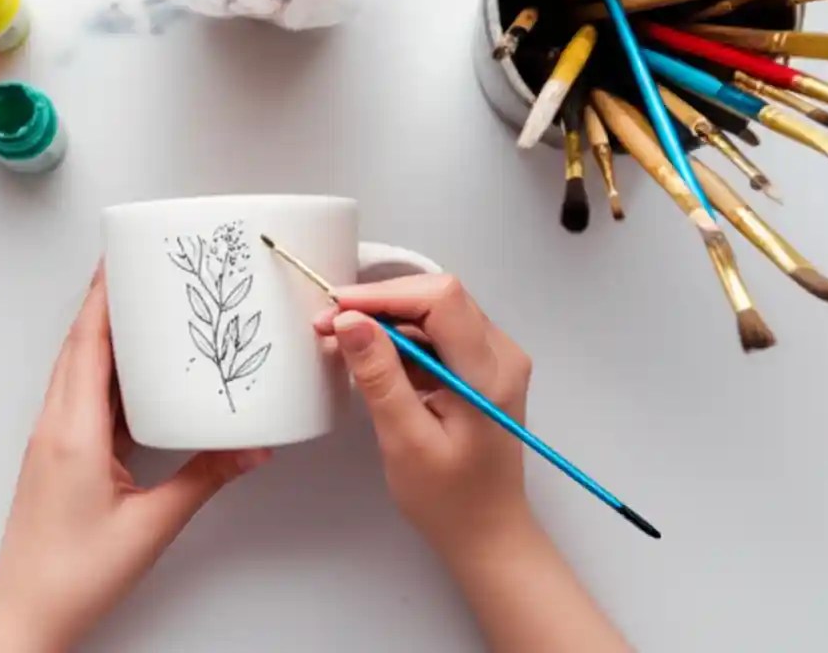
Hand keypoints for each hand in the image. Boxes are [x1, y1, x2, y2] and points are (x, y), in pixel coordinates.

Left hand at [0, 270, 270, 652]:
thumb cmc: (72, 576)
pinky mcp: (58, 459)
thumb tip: (248, 448)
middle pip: (78, 348)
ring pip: (76, 372)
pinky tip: (133, 379)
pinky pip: (81, 399)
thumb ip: (205, 478)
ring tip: (140, 313)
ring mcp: (52, 443)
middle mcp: (55, 429)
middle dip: (104, 304)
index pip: (86, 345)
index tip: (117, 259)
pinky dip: (105, 375)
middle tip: (135, 272)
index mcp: (73, 434)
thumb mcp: (152, 524)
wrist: (26, 615)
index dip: (101, 297)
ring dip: (103, 337)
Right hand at [314, 274, 534, 556]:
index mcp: (489, 373)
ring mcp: (493, 359)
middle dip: (379, 304)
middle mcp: (500, 354)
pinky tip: (366, 357)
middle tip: (327, 324)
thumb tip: (349, 321)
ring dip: (385, 321)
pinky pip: (436, 335)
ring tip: (337, 340)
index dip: (385, 295)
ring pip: (434, 313)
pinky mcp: (478, 368)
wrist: (486, 532)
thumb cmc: (449, 500)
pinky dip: (399, 340)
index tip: (336, 310)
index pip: (441, 300)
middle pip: (437, 299)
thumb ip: (379, 377)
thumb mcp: (405, 441)